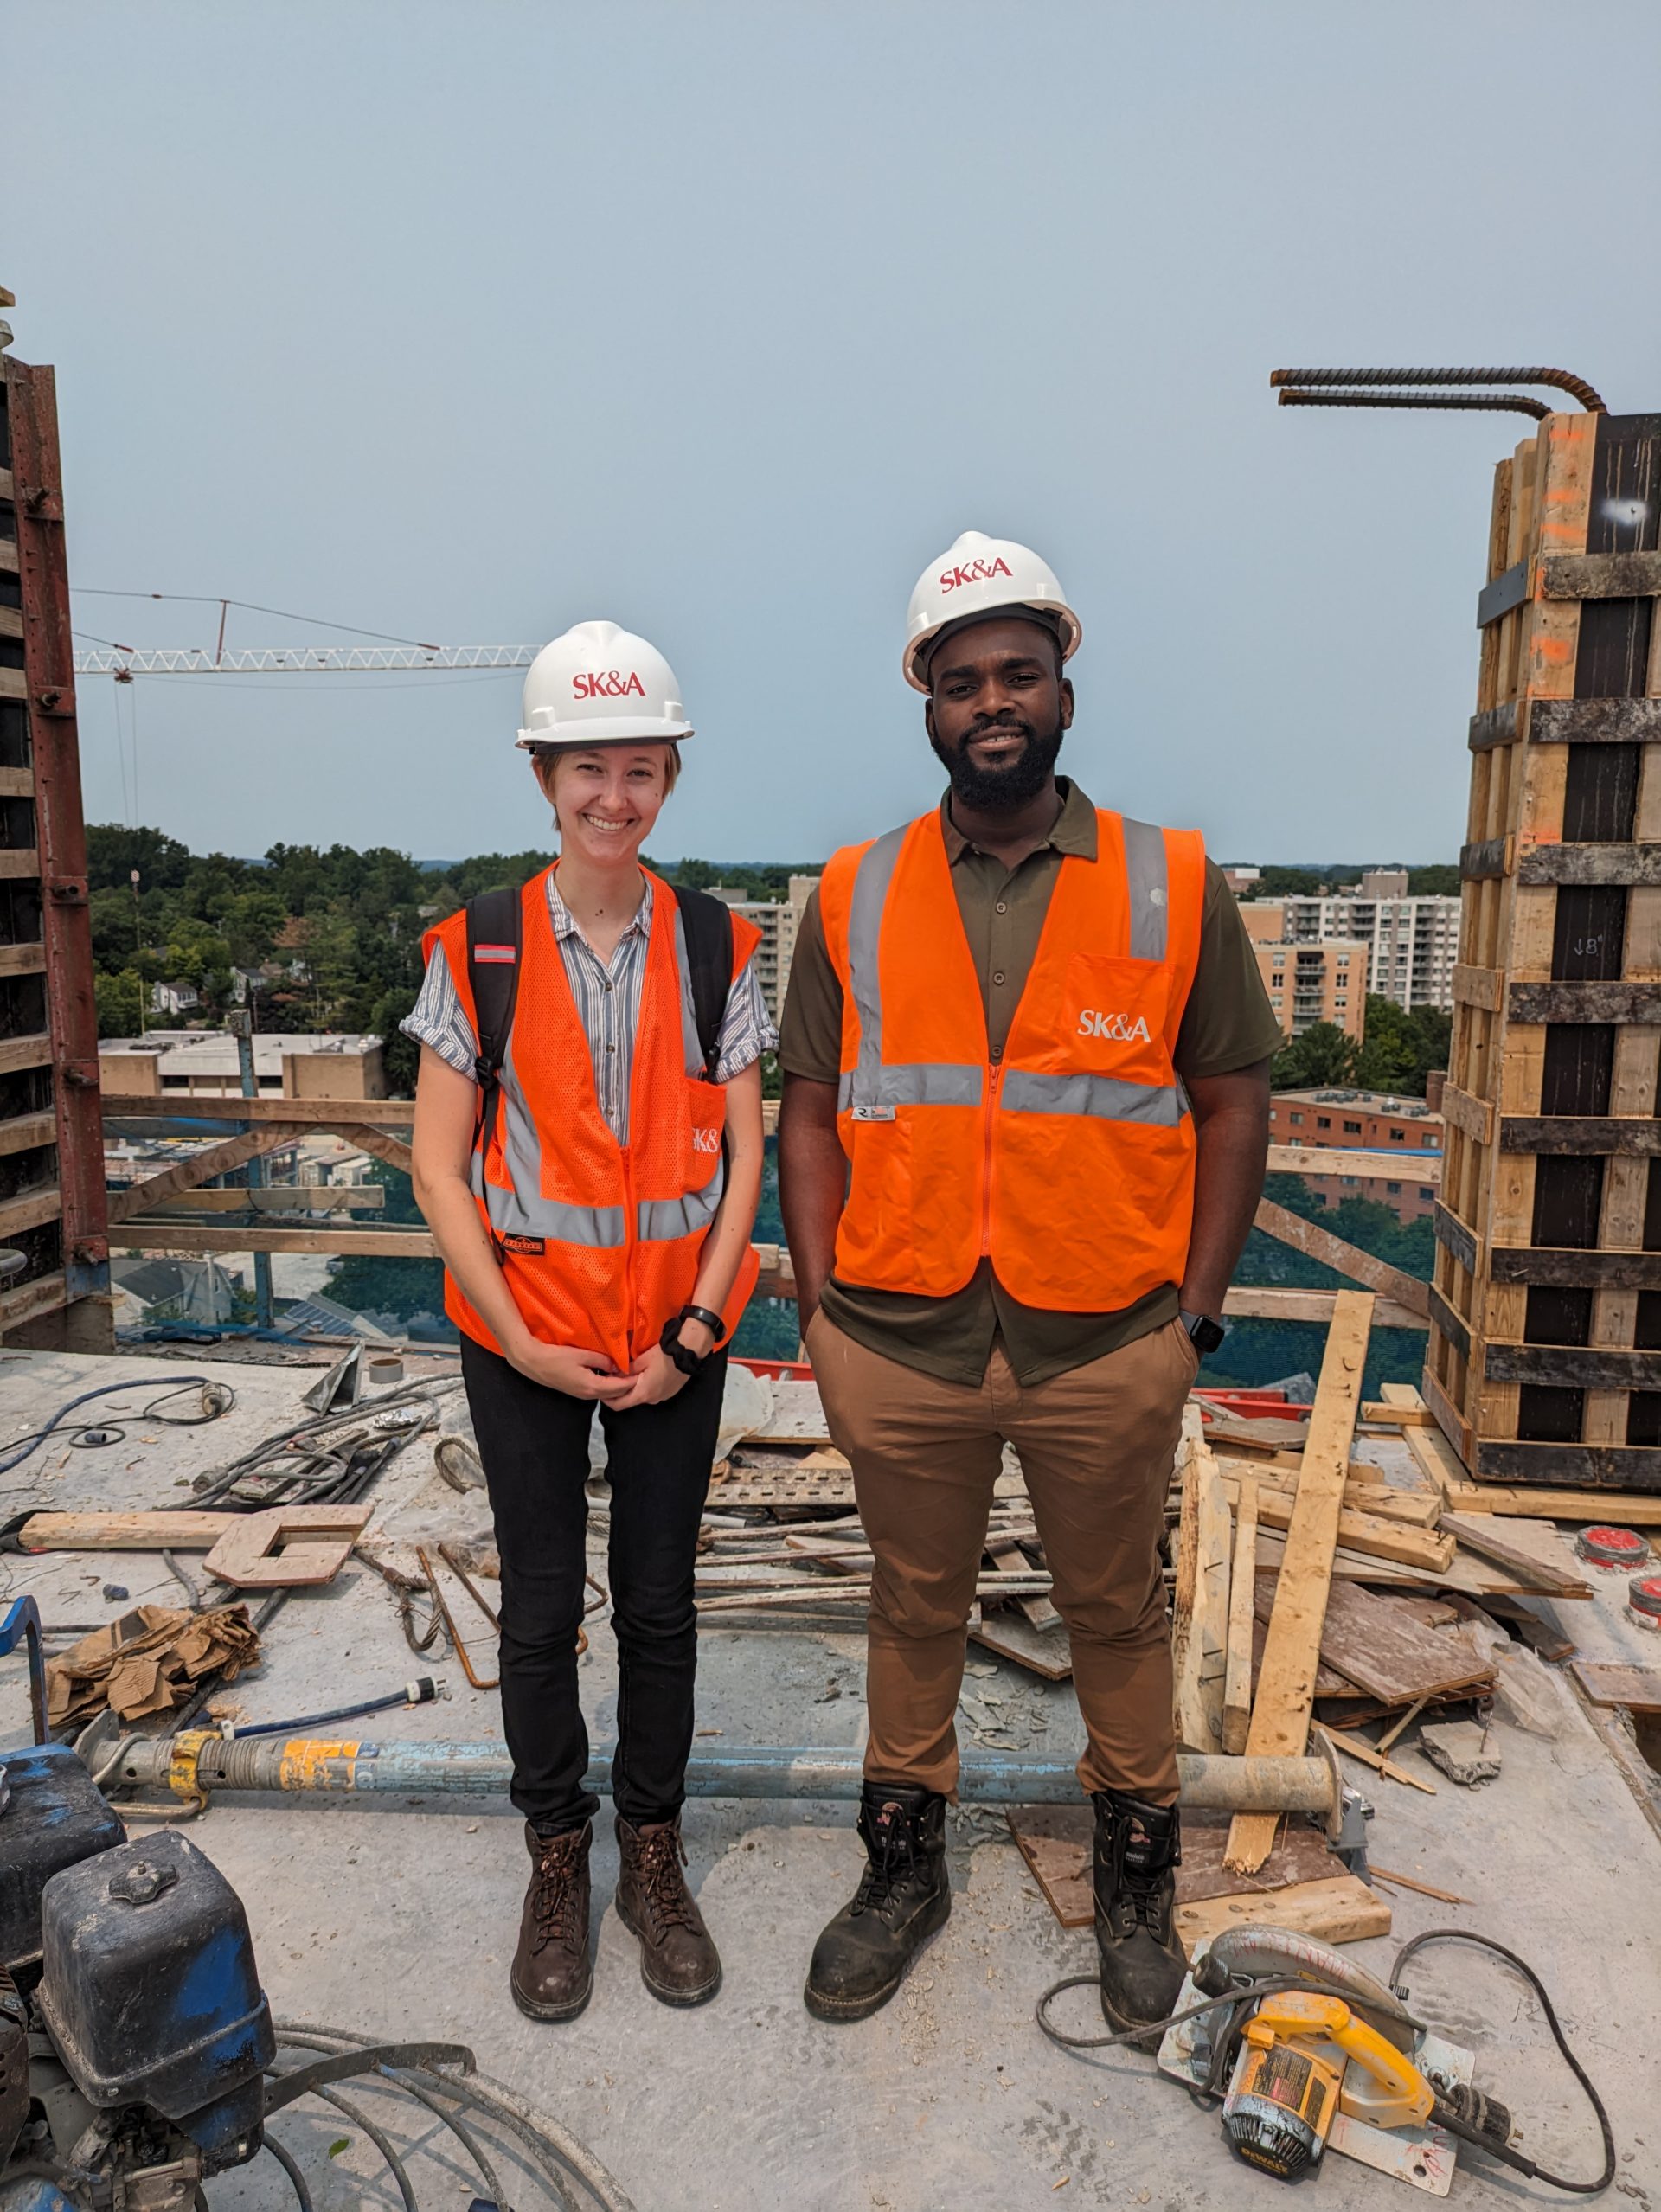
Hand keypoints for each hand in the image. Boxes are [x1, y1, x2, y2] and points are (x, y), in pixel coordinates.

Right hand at [507, 1336, 632, 1401]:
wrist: (534, 1363)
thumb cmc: (556, 1357)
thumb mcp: (582, 1354)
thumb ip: (602, 1360)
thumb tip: (617, 1365)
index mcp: (592, 1386)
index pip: (618, 1388)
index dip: (632, 1381)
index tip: (642, 1374)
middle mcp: (588, 1395)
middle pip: (614, 1394)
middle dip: (627, 1386)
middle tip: (639, 1374)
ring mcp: (582, 1395)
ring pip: (606, 1393)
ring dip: (617, 1386)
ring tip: (628, 1374)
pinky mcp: (577, 1391)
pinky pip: (597, 1391)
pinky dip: (607, 1385)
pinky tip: (610, 1375)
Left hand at [604, 1344, 691, 1411]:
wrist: (689, 1352)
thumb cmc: (663, 1355)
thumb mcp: (641, 1360)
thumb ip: (625, 1371)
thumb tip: (613, 1376)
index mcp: (642, 1394)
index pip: (618, 1405)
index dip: (607, 1399)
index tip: (601, 1390)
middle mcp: (651, 1400)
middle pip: (630, 1401)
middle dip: (620, 1392)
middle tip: (613, 1379)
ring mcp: (662, 1397)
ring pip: (641, 1396)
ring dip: (633, 1388)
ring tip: (628, 1375)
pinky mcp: (669, 1393)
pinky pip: (652, 1392)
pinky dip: (644, 1387)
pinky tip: (644, 1375)